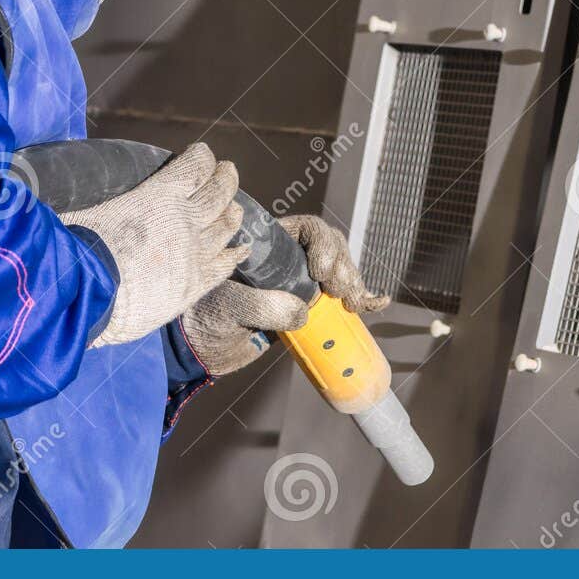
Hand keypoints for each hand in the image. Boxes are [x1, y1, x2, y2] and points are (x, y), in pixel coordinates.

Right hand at [61, 143, 246, 346]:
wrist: (86, 293)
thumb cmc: (76, 245)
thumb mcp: (84, 204)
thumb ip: (91, 192)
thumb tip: (64, 176)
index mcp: (159, 195)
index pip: (194, 168)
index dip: (202, 158)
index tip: (204, 154)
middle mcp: (185, 219)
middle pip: (219, 193)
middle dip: (226, 179)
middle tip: (228, 172)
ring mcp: (194, 253)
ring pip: (226, 227)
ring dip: (233, 213)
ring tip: (235, 208)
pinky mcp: (194, 285)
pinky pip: (225, 265)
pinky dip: (236, 253)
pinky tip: (242, 248)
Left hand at [181, 214, 386, 376]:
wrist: (201, 349)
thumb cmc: (205, 317)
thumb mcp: (227, 306)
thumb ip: (262, 305)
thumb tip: (303, 312)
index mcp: (266, 244)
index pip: (307, 229)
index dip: (323, 244)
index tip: (321, 270)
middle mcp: (287, 259)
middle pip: (331, 248)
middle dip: (343, 265)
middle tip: (340, 291)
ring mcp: (300, 284)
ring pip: (340, 272)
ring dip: (353, 283)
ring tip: (353, 303)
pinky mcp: (308, 308)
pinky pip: (340, 299)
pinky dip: (364, 298)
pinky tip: (376, 303)